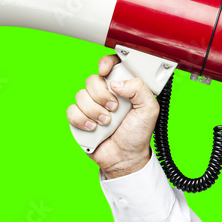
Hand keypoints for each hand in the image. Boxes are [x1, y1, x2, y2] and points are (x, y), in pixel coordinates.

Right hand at [66, 54, 159, 177]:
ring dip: (95, 112)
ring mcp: (91, 105)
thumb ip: (140, 90)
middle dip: (102, 96)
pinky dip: (82, 120)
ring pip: (80, 95)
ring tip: (107, 123)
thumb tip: (116, 83)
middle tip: (114, 109)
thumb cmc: (138, 134)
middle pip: (92, 80)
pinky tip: (94, 128)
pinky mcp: (79, 118)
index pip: (111, 65)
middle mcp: (105, 93)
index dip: (105, 63)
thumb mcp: (149, 110)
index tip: (105, 72)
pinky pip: (71, 111)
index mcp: (123, 87)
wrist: (125, 158)